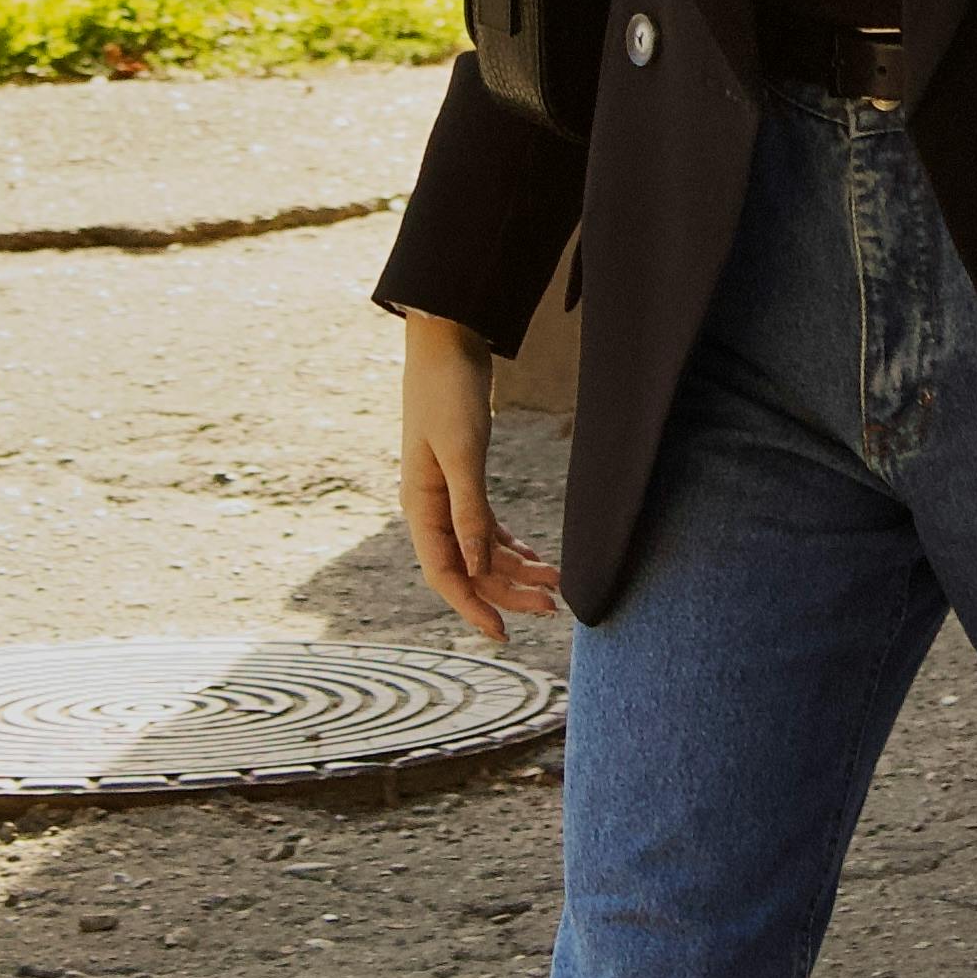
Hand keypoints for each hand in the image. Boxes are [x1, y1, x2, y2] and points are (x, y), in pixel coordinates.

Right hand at [400, 311, 562, 645]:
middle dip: (508, 591)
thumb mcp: (462, 453)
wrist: (446, 344)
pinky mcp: (464, 478)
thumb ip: (469, 511)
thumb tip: (476, 567)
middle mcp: (430, 508)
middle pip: (469, 568)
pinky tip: (536, 558)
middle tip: (553, 608)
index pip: (445, 574)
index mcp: (420, 507)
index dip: (472, 607)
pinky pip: (485, 528)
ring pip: (480, 550)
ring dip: (515, 568)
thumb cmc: (448, 394)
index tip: (502, 633)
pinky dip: (509, 545)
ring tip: (556, 583)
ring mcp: (446, 495)